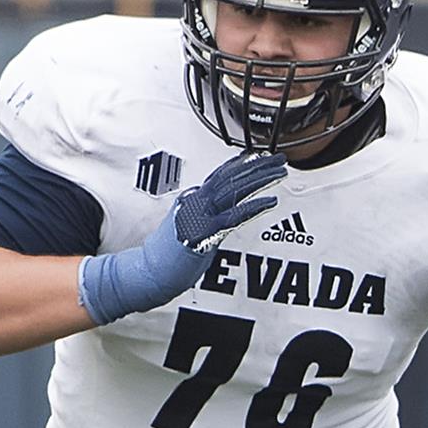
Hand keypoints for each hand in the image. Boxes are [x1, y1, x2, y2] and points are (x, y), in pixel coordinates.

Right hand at [78, 151, 288, 324]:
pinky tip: (270, 201)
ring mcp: (200, 214)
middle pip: (230, 176)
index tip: (258, 155)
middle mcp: (196, 201)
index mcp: (191, 199)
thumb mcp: (187, 229)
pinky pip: (235, 215)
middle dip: (256, 165)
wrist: (148, 272)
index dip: (240, 163)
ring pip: (234, 189)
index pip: (219, 175)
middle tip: (278, 159)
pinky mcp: (206, 231)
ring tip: (279, 173)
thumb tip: (220, 216)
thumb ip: (204, 218)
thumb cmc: (166, 257)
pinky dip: (254, 206)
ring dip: (260, 179)